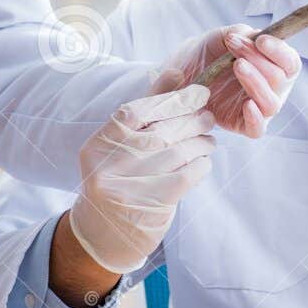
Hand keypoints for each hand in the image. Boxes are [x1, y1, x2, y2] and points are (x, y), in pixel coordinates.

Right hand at [67, 84, 214, 273]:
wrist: (106, 234)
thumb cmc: (119, 178)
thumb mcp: (122, 145)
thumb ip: (148, 109)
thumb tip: (176, 72)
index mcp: (99, 144)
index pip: (137, 111)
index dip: (171, 99)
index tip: (197, 93)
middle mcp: (109, 165)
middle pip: (162, 132)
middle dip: (192, 121)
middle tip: (208, 117)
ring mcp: (129, 187)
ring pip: (179, 153)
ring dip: (201, 142)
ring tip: (208, 140)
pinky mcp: (152, 205)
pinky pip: (187, 175)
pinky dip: (201, 164)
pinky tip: (203, 161)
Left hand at [154, 25, 300, 137]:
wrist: (179, 72)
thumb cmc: (205, 54)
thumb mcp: (219, 37)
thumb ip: (238, 33)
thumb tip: (255, 35)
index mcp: (272, 66)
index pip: (290, 62)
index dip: (280, 51)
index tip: (260, 39)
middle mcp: (270, 89)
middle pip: (281, 80)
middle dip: (259, 60)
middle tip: (234, 46)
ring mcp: (257, 108)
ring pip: (271, 103)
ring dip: (256, 82)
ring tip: (237, 66)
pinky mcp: (241, 125)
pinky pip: (257, 129)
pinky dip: (255, 118)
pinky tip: (246, 104)